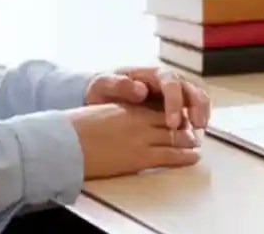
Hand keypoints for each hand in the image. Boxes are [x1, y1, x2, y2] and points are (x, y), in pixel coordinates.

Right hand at [67, 103, 200, 178]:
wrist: (66, 142)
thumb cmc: (77, 128)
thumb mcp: (102, 112)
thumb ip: (119, 111)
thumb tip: (128, 114)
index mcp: (128, 106)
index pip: (158, 107)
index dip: (172, 112)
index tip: (180, 117)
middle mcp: (139, 118)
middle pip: (172, 120)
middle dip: (186, 125)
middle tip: (196, 131)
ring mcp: (142, 137)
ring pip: (175, 136)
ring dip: (189, 141)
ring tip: (197, 144)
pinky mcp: (140, 156)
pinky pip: (170, 155)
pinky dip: (185, 156)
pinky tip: (194, 156)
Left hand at [84, 66, 211, 129]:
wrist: (102, 96)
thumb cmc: (103, 90)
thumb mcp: (103, 85)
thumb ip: (118, 85)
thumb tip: (141, 90)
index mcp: (152, 74)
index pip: (172, 83)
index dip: (175, 102)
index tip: (173, 124)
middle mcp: (169, 80)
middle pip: (192, 87)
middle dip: (197, 107)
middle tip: (196, 129)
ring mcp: (176, 92)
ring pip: (199, 96)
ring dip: (203, 113)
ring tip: (199, 134)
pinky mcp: (179, 104)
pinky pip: (196, 108)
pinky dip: (200, 119)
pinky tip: (196, 136)